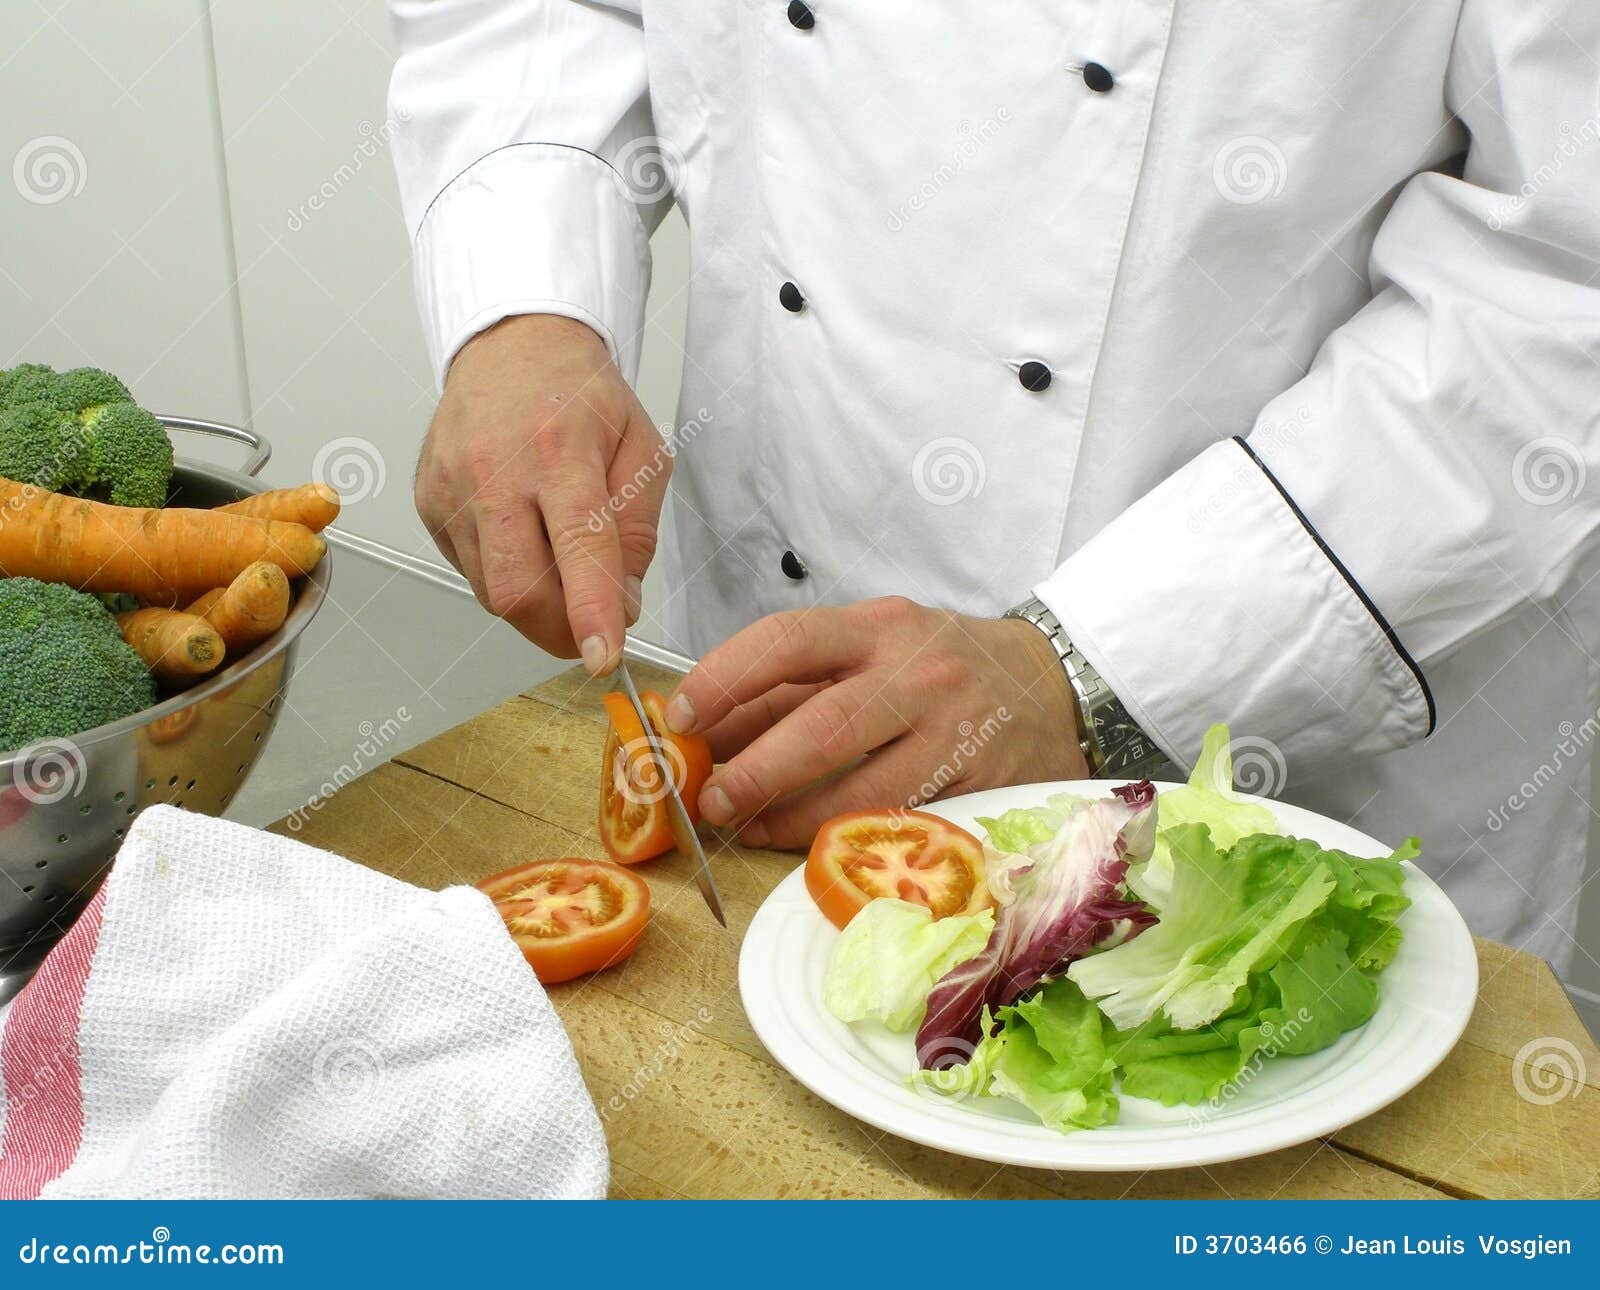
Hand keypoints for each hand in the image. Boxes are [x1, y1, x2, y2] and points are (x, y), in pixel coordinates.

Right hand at [415, 314, 667, 672]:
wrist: (512, 344)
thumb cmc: (581, 396)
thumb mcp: (642, 449)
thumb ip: (638, 531)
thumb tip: (622, 603)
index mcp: (559, 452)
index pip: (577, 545)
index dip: (590, 611)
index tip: (603, 656)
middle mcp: (495, 471)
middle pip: (517, 589)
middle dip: (560, 631)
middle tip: (589, 627)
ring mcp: (451, 489)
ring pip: (491, 591)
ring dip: (535, 602)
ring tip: (558, 558)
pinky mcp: (427, 504)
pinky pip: (468, 570)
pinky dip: (505, 574)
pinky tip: (521, 535)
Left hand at [662, 597, 1089, 848]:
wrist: (1053, 686)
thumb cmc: (939, 664)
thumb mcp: (871, 647)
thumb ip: (792, 686)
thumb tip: (707, 731)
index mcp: (878, 626)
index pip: (788, 641)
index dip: (724, 679)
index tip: (679, 716)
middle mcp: (917, 674)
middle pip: (823, 726)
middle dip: (755, 769)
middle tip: (709, 797)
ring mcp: (951, 734)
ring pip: (863, 789)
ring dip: (791, 819)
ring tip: (746, 827)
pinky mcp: (978, 789)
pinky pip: (901, 822)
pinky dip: (846, 837)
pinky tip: (810, 845)